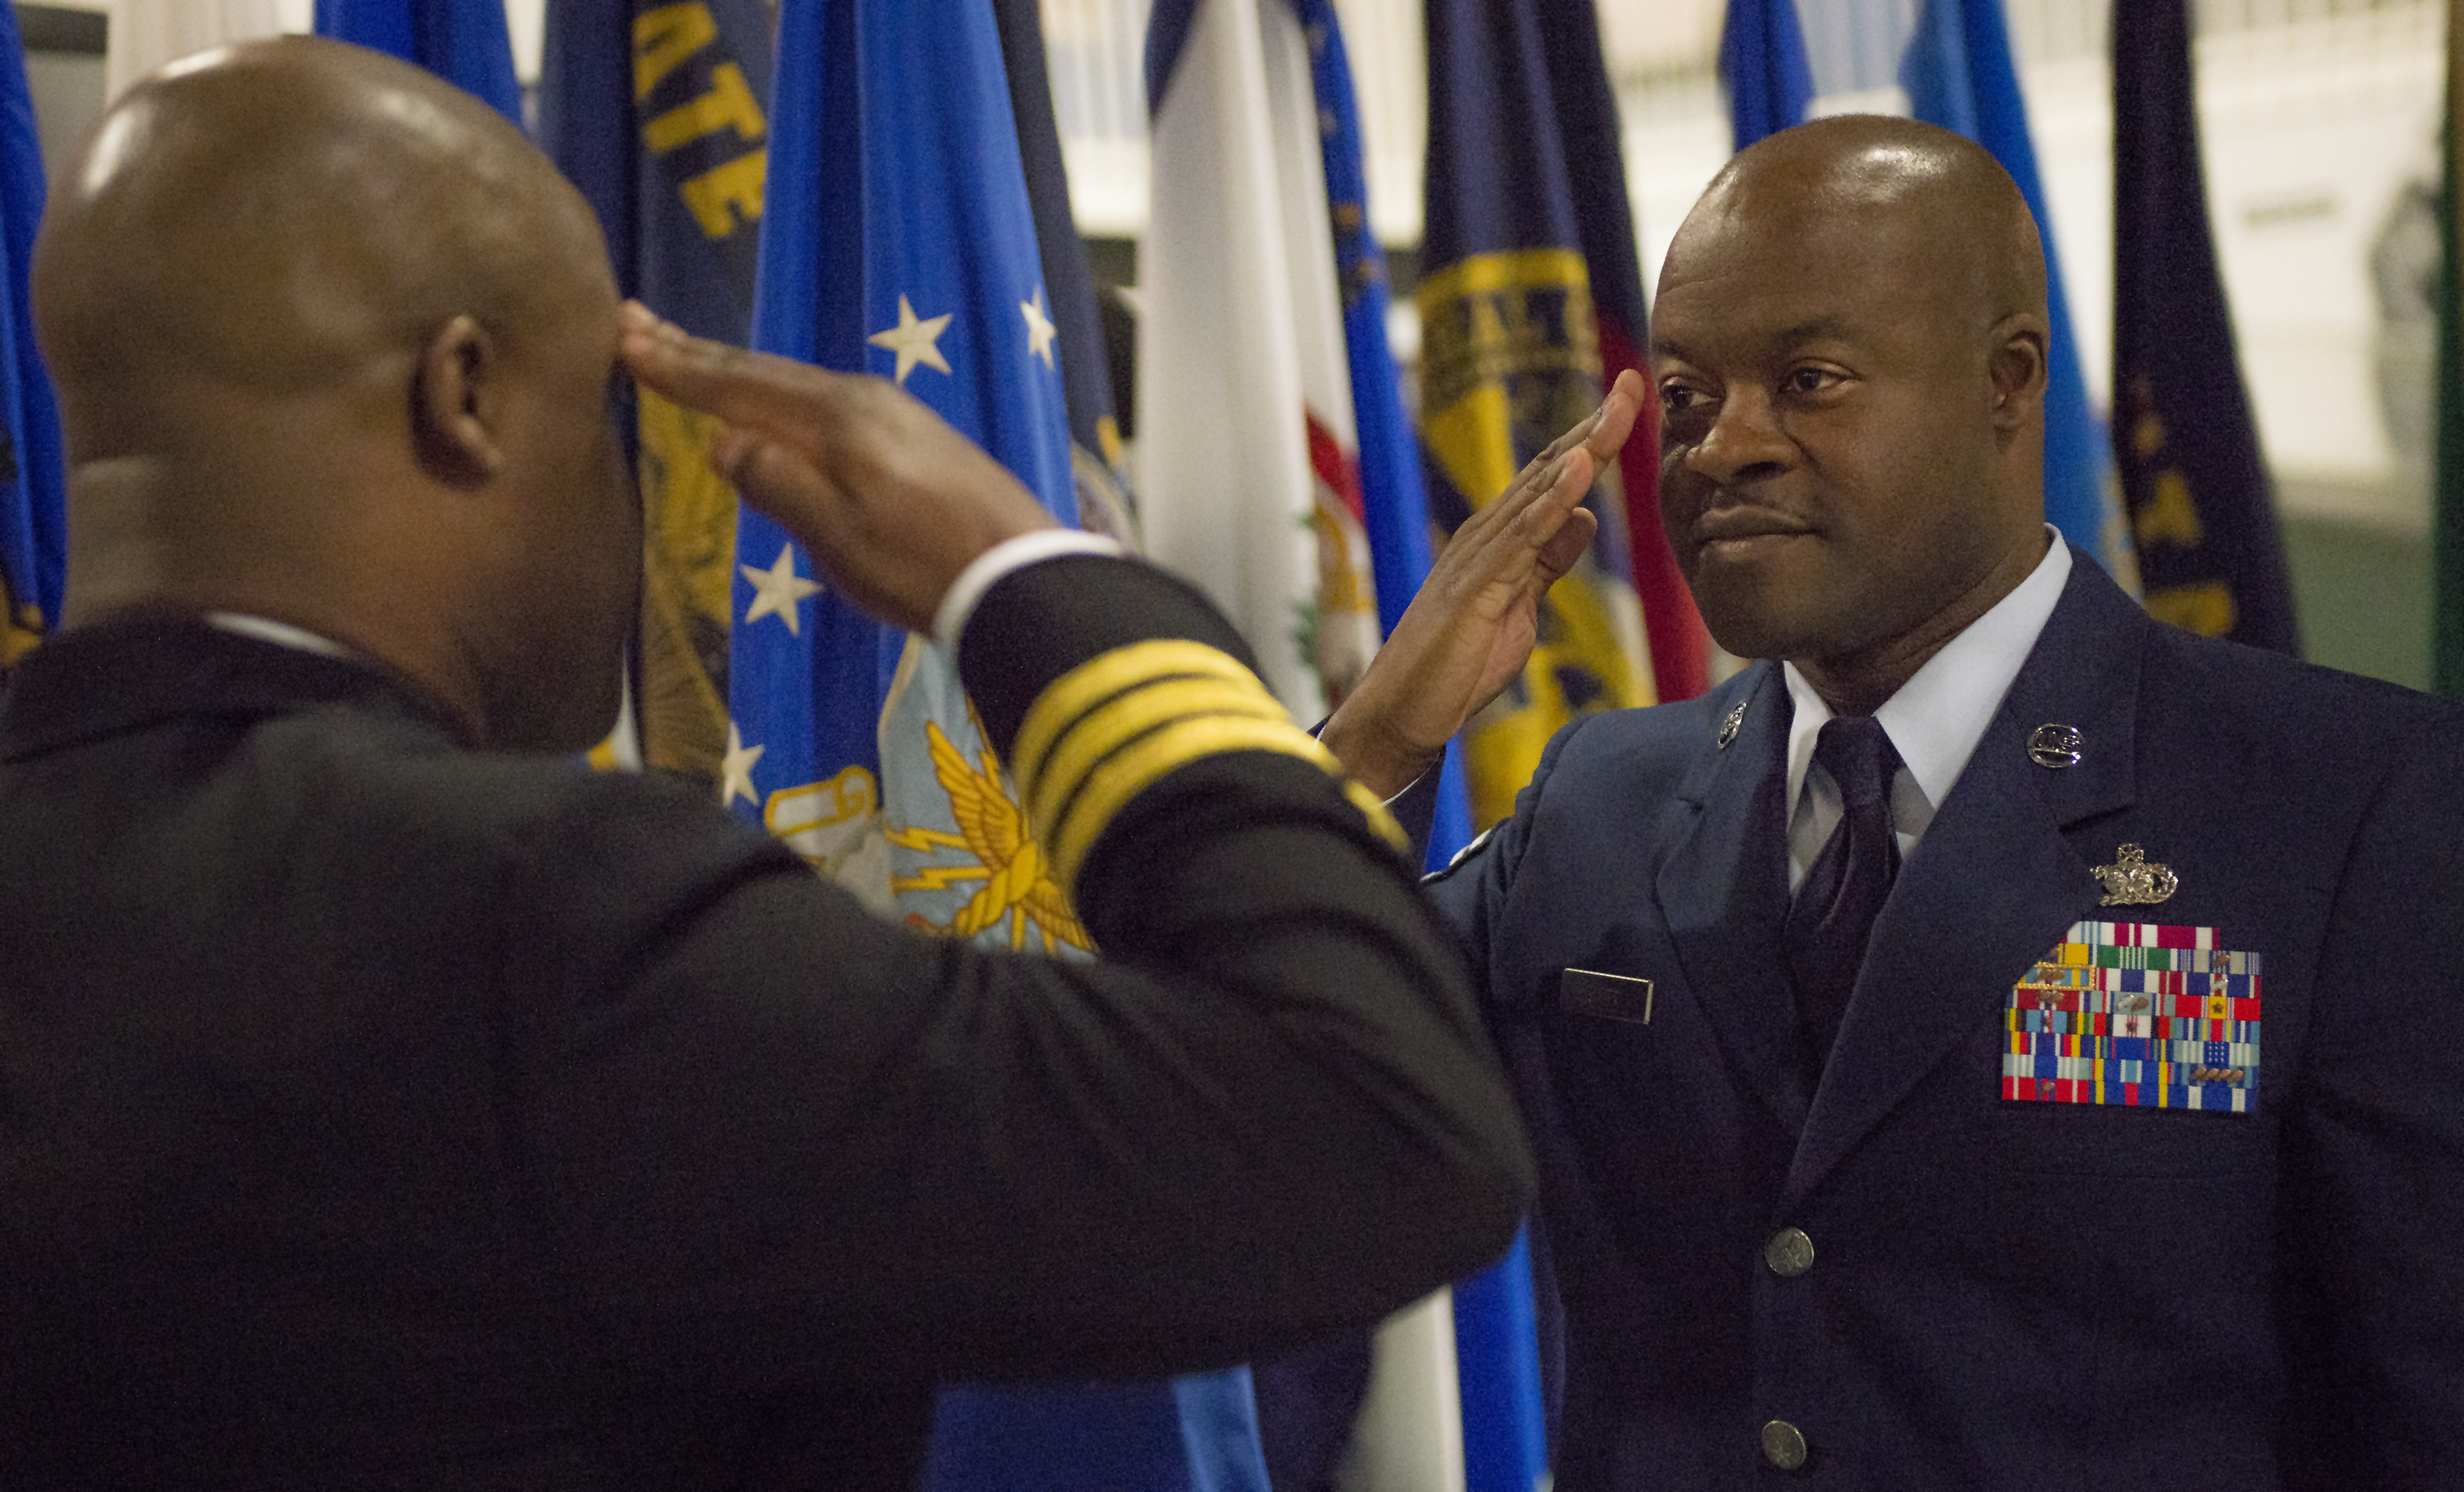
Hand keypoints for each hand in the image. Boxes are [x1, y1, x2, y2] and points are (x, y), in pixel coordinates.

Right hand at [617, 302, 1055, 634]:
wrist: (1023, 576)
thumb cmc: (922, 566)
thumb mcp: (836, 537)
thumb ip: (776, 484)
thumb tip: (721, 439)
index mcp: (834, 418)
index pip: (737, 385)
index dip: (678, 367)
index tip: (623, 338)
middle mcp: (861, 399)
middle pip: (763, 372)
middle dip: (696, 351)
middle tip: (636, 321)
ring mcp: (893, 413)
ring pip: (794, 383)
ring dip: (736, 369)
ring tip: (687, 355)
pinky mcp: (914, 436)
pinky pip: (824, 401)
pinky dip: (778, 393)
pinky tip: (768, 404)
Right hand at [1320, 370, 1644, 797]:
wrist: (1402, 714)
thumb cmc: (1455, 666)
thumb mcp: (1520, 606)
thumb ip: (1548, 561)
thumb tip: (1584, 518)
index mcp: (1500, 541)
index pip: (1552, 478)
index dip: (1593, 440)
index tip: (1628, 403)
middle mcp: (1487, 536)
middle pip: (1549, 470)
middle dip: (1594, 426)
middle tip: (1633, 383)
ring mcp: (1479, 558)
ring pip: (1538, 492)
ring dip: (1581, 448)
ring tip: (1616, 410)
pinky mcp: (1476, 588)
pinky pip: (1522, 538)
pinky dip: (1552, 500)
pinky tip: (1579, 469)